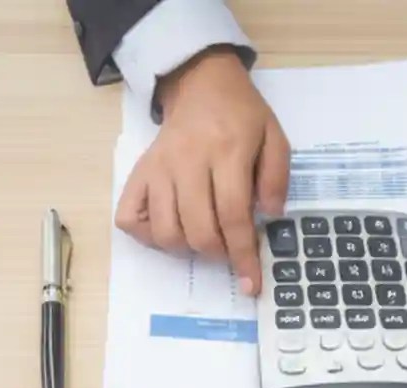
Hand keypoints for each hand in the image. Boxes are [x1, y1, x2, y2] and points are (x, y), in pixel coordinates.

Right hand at [115, 47, 290, 295]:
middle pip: (197, 231)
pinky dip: (148, 236)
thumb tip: (269, 218)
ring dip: (187, 248)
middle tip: (229, 247)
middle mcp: (187, 162)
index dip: (243, 255)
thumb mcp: (274, 137)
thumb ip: (277, 178)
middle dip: (218, 253)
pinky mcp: (139, 173)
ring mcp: (158, 169)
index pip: (233, 216)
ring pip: (164, 232)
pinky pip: (129, 218)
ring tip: (203, 236)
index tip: (251, 284)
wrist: (200, 84)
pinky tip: (170, 228)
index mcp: (226, 151)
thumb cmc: (240, 115)